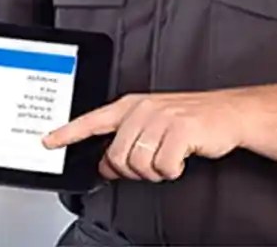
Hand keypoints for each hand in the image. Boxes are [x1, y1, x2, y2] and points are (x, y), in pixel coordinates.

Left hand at [42, 91, 251, 181]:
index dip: (68, 133)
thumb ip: (126, 142)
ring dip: (155, 171)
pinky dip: (173, 170)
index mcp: (130, 106)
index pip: (91, 120)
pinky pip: (163, 167)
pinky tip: (181, 158)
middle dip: (132, 170)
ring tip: (168, 157)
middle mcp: (142, 109)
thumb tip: (104, 165)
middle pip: (117, 156)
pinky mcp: (180, 130)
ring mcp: (160, 118)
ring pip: (138, 164)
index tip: (48, 141)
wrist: (228, 113)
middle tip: (151, 163)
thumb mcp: (152, 125)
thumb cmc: (190, 120)